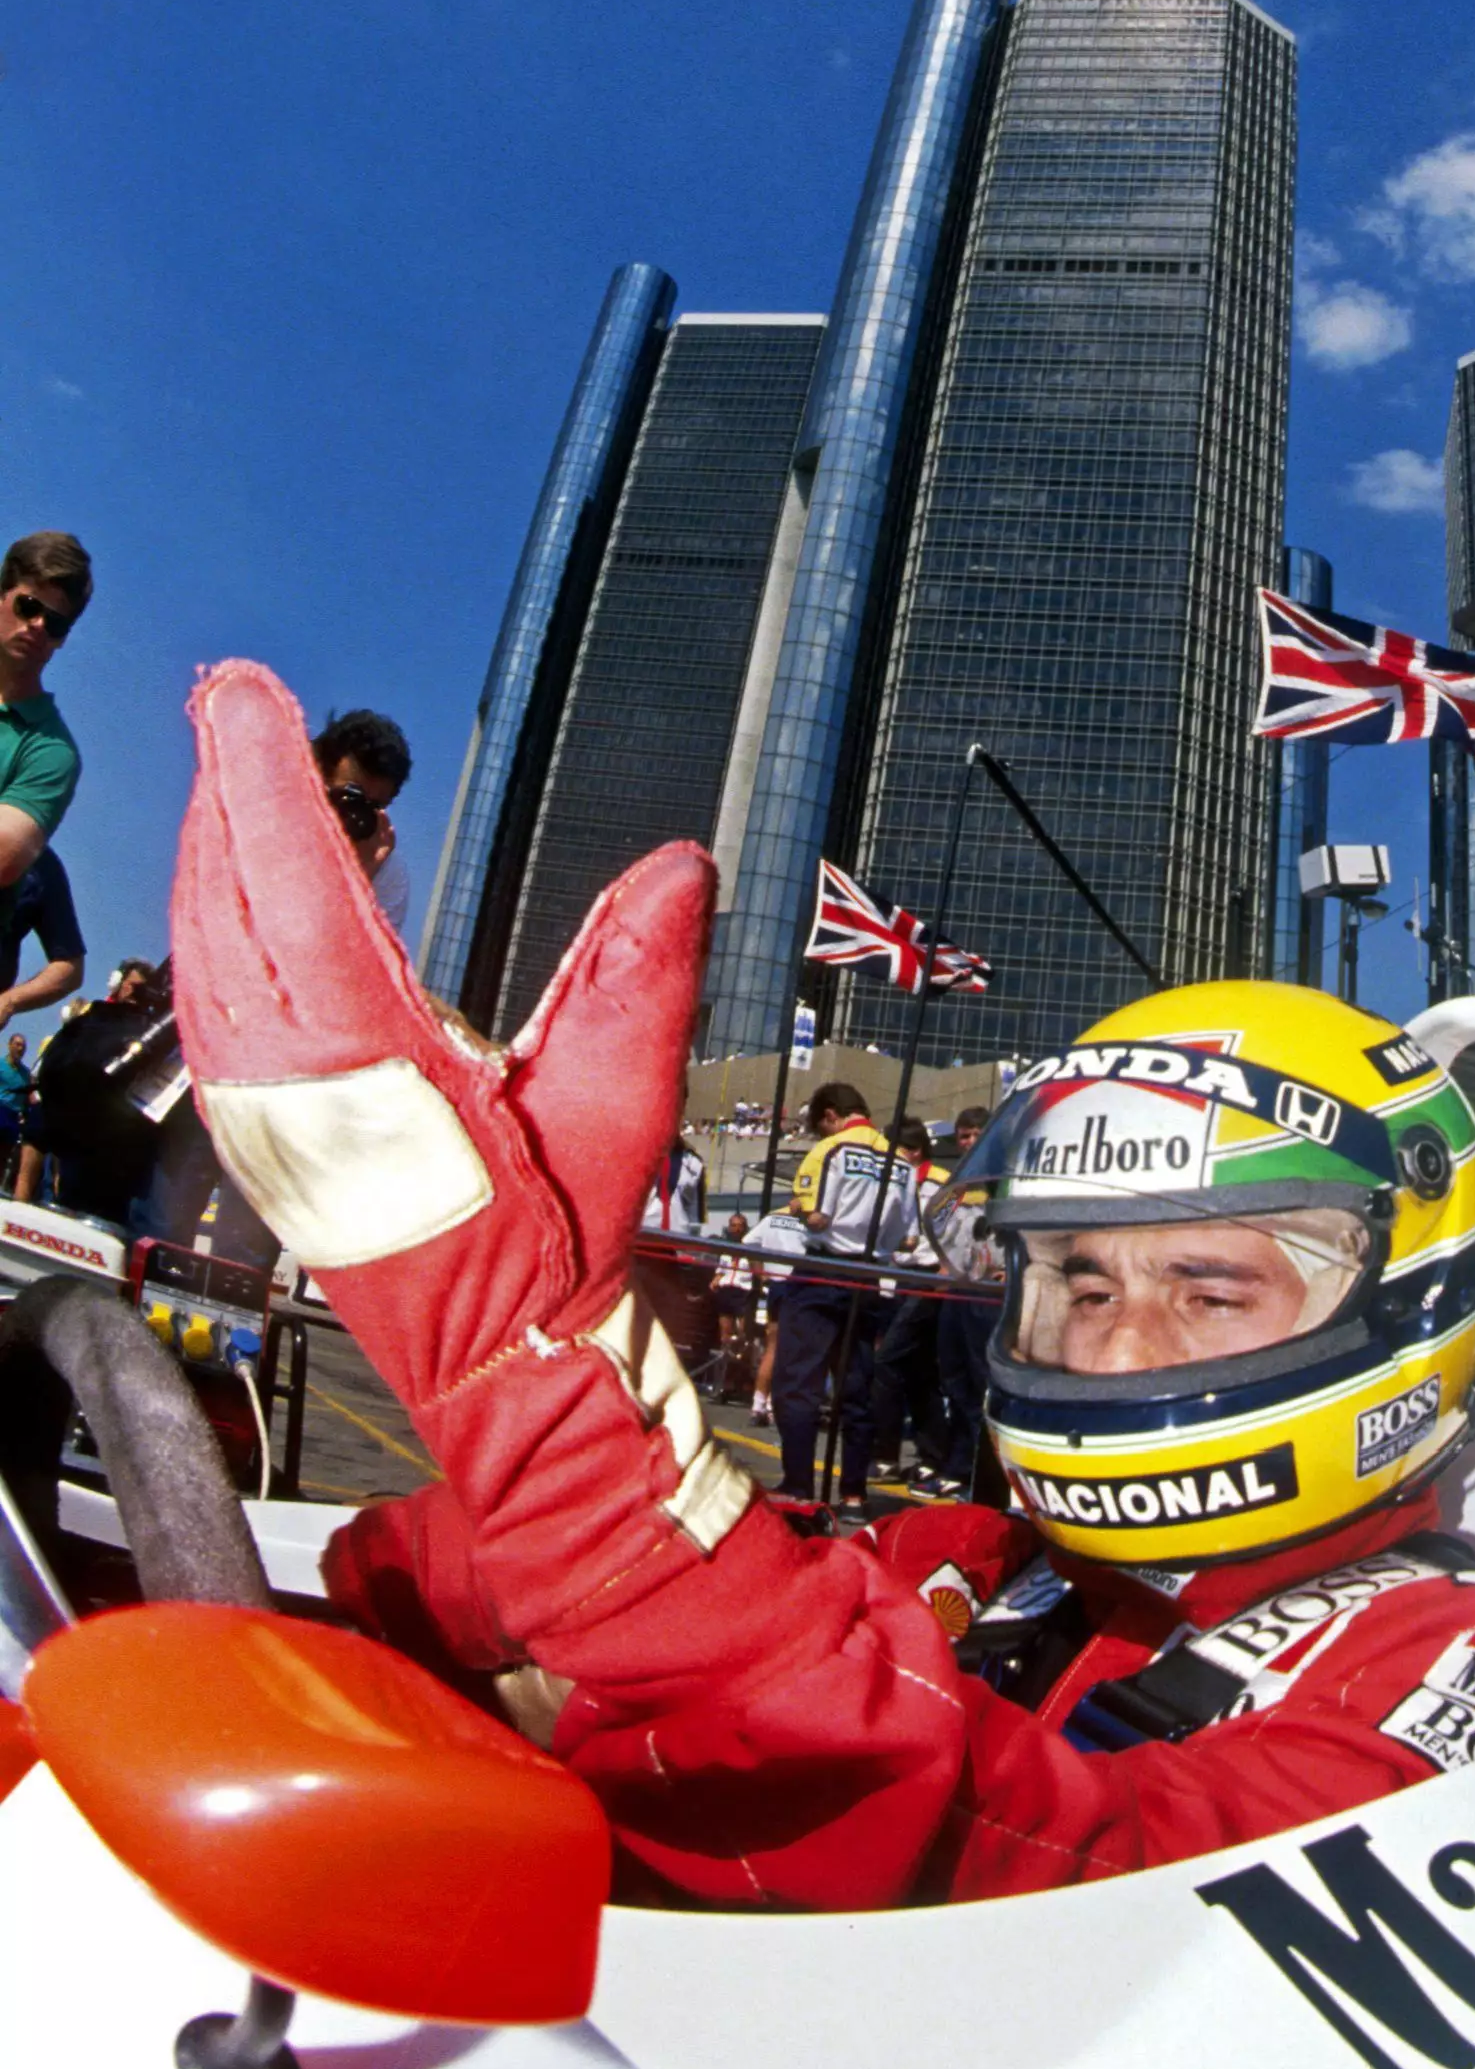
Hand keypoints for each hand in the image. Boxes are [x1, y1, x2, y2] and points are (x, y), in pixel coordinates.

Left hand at [173, 664, 751, 1659]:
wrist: (502, 1371)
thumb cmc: (557, 1250)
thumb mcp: (618, 1110)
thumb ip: (636, 979)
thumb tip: (678, 866)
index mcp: (379, 1075)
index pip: (300, 895)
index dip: (264, 785)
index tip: (247, 696)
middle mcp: (296, 1094)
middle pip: (228, 908)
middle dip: (225, 791)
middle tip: (233, 697)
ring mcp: (262, 1119)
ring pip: (202, 955)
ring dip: (208, 852)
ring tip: (227, 767)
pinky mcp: (258, 1136)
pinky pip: (206, 1007)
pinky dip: (207, 924)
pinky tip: (221, 887)